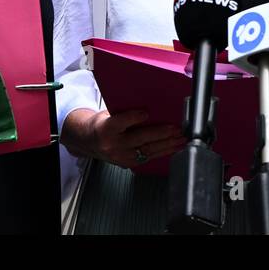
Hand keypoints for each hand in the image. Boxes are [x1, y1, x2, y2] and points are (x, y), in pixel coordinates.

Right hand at [66, 108, 184, 169]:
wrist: (89, 142)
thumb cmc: (102, 125)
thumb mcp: (108, 114)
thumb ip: (124, 112)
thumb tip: (148, 105)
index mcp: (106, 128)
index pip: (120, 122)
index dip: (134, 117)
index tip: (146, 113)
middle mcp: (113, 145)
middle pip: (139, 138)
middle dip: (160, 133)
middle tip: (175, 128)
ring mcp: (121, 157)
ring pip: (148, 151)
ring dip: (167, 144)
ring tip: (180, 138)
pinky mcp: (128, 164)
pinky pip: (149, 158)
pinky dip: (163, 151)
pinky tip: (173, 147)